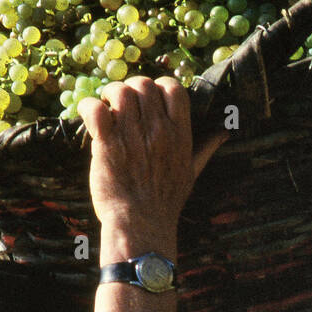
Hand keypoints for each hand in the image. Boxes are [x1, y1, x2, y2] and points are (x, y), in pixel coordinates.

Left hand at [77, 76, 225, 254]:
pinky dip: (88, 106)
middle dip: (131, 89)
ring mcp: (132, 136)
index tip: (149, 98)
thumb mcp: (191, 173)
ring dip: (109, 94)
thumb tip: (223, 134)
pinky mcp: (107, 144)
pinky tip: (88, 115)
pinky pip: (95, 109)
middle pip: (143, 85)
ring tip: (106, 108)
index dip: (159, 86)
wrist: (141, 225)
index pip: (173, 88)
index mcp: (179, 134)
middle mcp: (158, 131)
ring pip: (119, 92)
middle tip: (121, 104)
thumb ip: (205, 149)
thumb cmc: (165, 203)